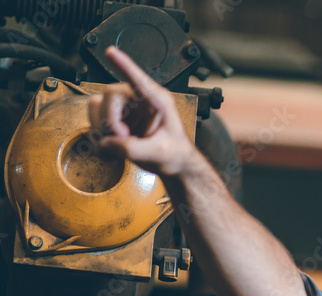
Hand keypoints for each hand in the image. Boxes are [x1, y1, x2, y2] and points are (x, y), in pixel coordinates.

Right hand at [87, 46, 198, 176]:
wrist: (173, 164)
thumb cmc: (174, 153)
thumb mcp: (159, 153)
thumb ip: (133, 148)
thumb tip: (107, 142)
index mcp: (158, 101)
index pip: (139, 80)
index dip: (124, 65)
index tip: (111, 51)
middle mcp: (139, 99)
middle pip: (110, 96)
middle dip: (110, 121)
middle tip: (122, 140)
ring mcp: (125, 108)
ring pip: (96, 106)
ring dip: (101, 130)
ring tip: (118, 148)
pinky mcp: (114, 118)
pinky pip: (93, 120)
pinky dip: (98, 139)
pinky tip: (112, 151)